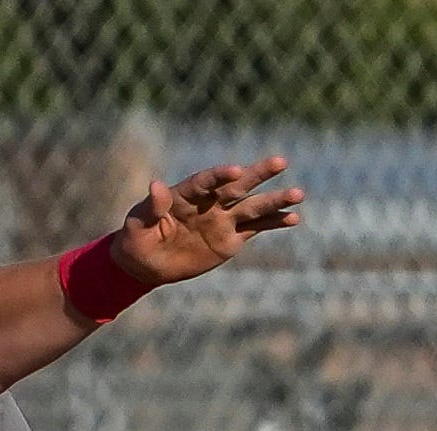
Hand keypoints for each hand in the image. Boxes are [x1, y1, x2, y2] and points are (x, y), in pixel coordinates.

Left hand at [113, 158, 303, 285]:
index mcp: (187, 194)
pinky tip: (293, 218)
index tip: (235, 170)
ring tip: (299, 194)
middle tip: (281, 162)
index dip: (220, 175)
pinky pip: (256, 228)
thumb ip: (150, 206)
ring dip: (276, 200)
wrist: (147, 263)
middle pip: (237, 185)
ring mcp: (223, 219)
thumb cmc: (137, 238)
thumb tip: (155, 185)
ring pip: (253, 206)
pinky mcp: (232, 238)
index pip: (206, 181)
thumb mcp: (137, 224)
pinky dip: (275, 223)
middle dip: (258, 174)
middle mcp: (210, 202)